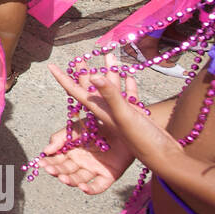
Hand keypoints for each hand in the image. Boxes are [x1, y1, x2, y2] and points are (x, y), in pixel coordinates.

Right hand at [37, 122, 133, 193]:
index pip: (57, 159)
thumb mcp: (77, 127)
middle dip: (57, 171)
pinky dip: (91, 189)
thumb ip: (60, 138)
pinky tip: (83, 187)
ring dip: (70, 180)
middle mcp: (81, 162)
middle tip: (50, 170)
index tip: (41, 163)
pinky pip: (98, 186)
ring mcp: (94, 169)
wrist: (124, 123)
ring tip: (63, 178)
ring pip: (79, 179)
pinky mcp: (108, 175)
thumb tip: (45, 151)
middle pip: (66, 170)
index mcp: (72, 150)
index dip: (49, 162)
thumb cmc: (99, 123)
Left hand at [48, 55, 178, 172]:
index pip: (76, 91)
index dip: (63, 78)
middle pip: (92, 87)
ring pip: (112, 89)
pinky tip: (129, 76)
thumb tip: (95, 76)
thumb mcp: (124, 115)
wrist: (164, 157)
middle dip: (86, 72)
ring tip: (110, 56)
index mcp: (100, 110)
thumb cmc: (142, 139)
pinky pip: (129, 97)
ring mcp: (121, 114)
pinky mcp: (135, 117)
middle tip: (80, 57)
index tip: (51, 66)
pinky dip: (128, 86)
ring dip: (110, 73)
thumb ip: (110, 96)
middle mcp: (107, 111)